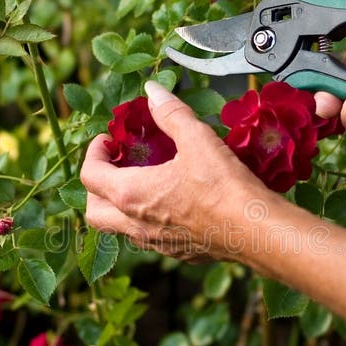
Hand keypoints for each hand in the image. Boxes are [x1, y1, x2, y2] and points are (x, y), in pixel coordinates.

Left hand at [81, 82, 267, 259]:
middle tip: (117, 165)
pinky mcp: (177, 253)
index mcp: (131, 194)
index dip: (94, 153)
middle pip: (94, 212)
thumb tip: (152, 92)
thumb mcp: (196, 139)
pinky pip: (149, 239)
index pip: (90, 175)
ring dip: (122, 206)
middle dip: (97, 187)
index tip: (109, 140)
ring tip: (144, 182)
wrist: (255, 230)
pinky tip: (172, 203)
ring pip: (121, 228)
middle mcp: (135, 224)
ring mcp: (155, 244)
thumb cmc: (223, 186)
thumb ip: (170, 113)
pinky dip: (148, 220)